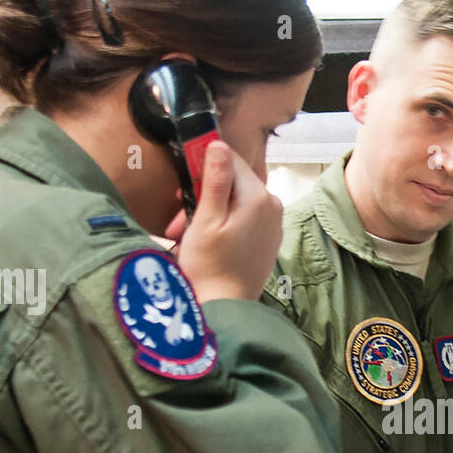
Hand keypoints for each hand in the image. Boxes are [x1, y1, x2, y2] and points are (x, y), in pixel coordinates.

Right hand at [164, 140, 282, 302]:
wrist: (225, 308)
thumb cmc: (209, 265)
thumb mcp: (206, 219)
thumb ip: (215, 180)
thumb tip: (218, 144)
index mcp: (258, 196)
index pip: (231, 159)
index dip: (203, 167)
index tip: (184, 185)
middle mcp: (273, 206)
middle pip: (233, 183)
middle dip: (204, 195)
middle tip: (178, 219)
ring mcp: (273, 224)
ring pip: (237, 201)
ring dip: (210, 211)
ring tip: (186, 234)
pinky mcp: (268, 240)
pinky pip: (245, 219)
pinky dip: (224, 224)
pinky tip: (207, 241)